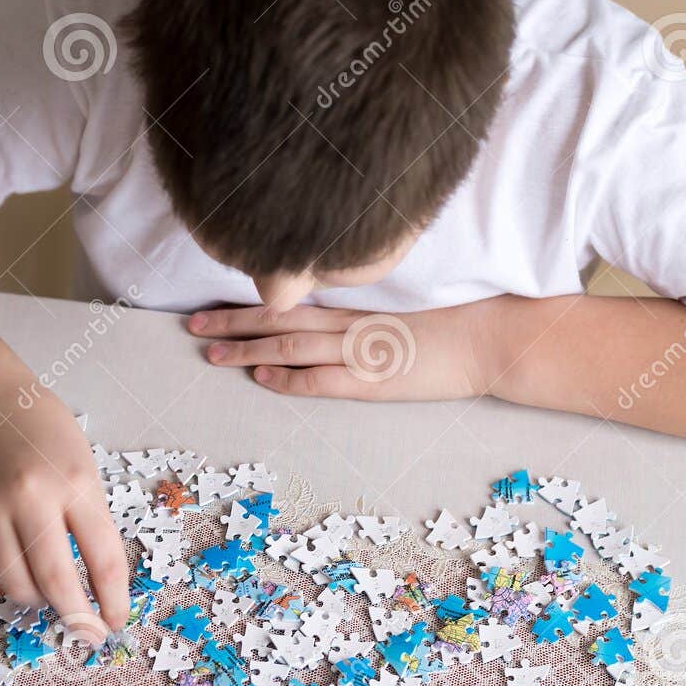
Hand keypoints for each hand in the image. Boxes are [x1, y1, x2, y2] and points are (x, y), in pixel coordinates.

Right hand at [0, 387, 129, 636]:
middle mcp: (30, 496)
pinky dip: (5, 582)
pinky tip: (15, 567)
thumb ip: (91, 527)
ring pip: (16, 584)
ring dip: (38, 600)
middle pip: (56, 581)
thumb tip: (98, 592)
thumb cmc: (47, 441)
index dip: (113, 601)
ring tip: (48, 592)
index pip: (103, 560)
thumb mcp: (85, 473)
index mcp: (74, 484)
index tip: (115, 622)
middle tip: (85, 634)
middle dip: (76, 618)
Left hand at [189, 301, 501, 400]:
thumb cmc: (457, 325)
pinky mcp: (376, 381)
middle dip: (233, 322)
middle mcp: (352, 325)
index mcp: (358, 309)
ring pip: (291, 346)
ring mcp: (362, 353)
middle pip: (280, 319)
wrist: (493, 338)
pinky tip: (260, 376)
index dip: (254, 305)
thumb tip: (333, 325)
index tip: (220, 306)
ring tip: (209, 352)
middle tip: (193, 324)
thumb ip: (368, 320)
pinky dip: (289, 376)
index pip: (294, 304)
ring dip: (247, 349)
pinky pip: (322, 378)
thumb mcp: (403, 315)